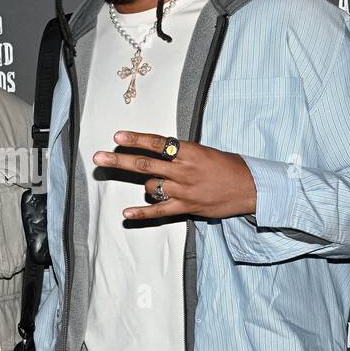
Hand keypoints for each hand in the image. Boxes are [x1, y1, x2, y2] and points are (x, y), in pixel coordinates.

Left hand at [92, 130, 256, 220]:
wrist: (250, 188)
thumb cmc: (227, 166)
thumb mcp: (204, 151)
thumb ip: (179, 153)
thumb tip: (156, 151)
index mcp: (190, 152)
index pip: (158, 143)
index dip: (136, 139)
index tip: (118, 136)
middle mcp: (184, 170)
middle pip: (145, 165)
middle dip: (119, 161)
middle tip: (99, 157)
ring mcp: (185, 190)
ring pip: (151, 186)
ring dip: (145, 185)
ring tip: (153, 184)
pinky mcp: (187, 207)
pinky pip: (160, 211)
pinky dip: (142, 213)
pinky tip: (125, 214)